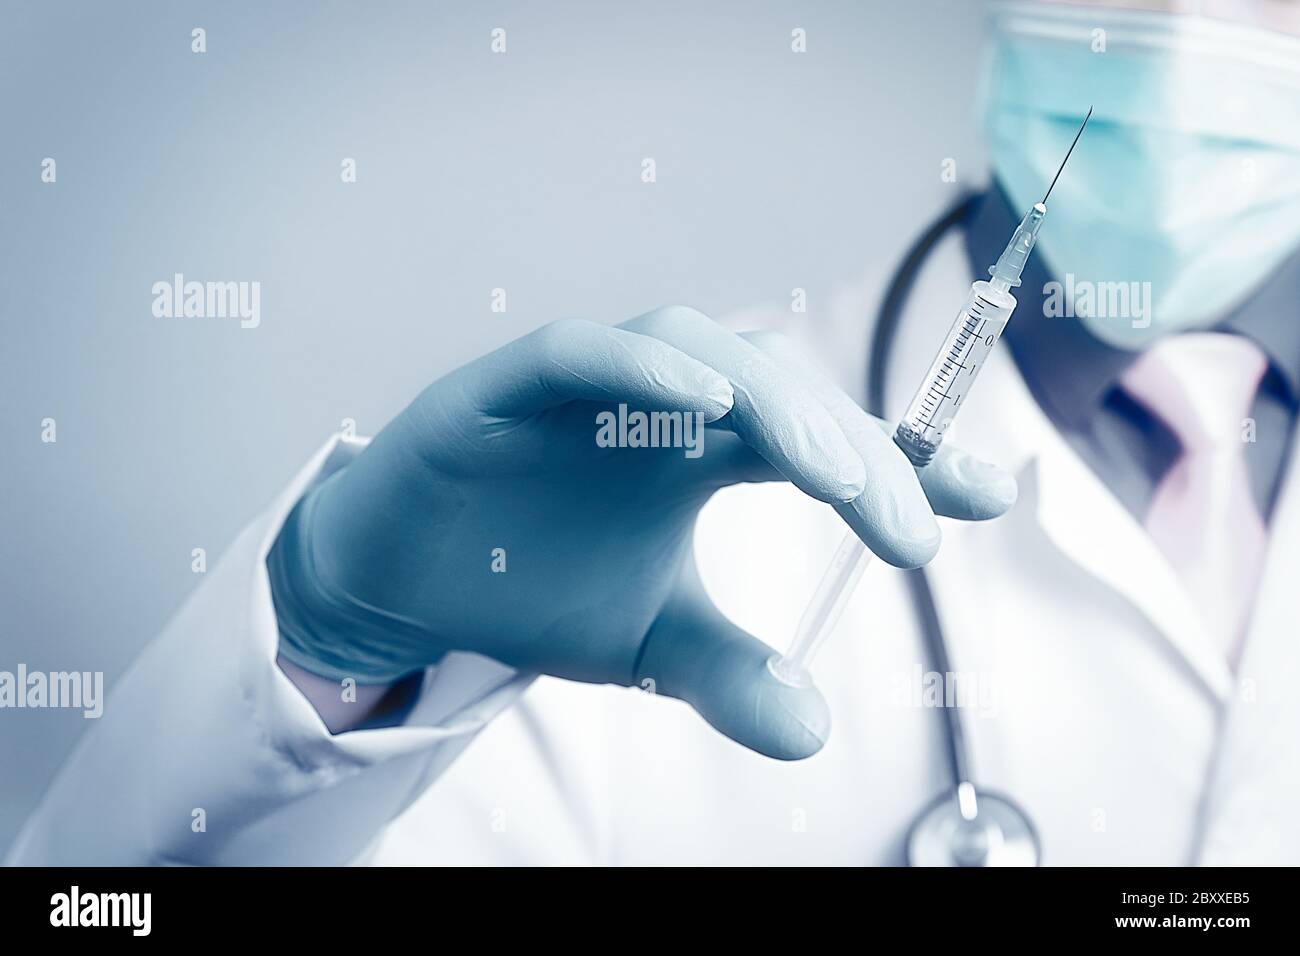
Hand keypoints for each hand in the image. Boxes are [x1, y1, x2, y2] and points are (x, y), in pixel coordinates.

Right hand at [269, 306, 1016, 758]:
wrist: (407, 585)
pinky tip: (702, 400)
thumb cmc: (533, 586)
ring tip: (831, 472)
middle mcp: (656, 403)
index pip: (821, 436)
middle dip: (852, 448)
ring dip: (769, 400)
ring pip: (694, 345)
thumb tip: (812, 731)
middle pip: (776, 388)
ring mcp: (584, 388)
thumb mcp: (647, 641)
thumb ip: (728, 672)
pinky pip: (578, 351)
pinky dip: (641, 364)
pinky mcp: (503, 388)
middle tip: (907, 527)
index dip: (907, 457)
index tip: (988, 493)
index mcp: (703, 451)